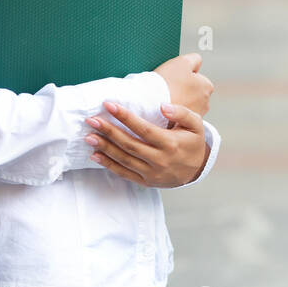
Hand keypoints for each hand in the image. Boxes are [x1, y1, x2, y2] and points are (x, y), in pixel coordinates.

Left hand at [85, 101, 209, 187]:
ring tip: (89, 137)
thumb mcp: (196, 124)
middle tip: (91, 120)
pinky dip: (108, 165)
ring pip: (124, 160)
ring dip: (105, 148)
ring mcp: (152, 172)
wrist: (198, 170)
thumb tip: (162, 107)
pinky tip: (96, 155)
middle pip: (129, 144)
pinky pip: (124, 173)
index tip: (109, 105)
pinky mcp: (145, 181)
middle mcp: (160, 159)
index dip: (125, 117)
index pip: (144, 129)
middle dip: (109, 131)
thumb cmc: (193, 142)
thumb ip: (181, 113)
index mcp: (171, 143)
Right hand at [155, 52, 212, 115]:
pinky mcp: (182, 125)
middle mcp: (205, 103)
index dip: (183, 75)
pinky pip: (177, 116)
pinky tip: (163, 108)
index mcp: (207, 87)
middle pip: (191, 91)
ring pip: (184, 103)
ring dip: (177, 101)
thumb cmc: (167, 83)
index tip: (174, 77)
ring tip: (165, 98)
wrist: (149, 104)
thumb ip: (194, 59)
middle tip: (169, 87)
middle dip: (182, 90)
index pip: (196, 76)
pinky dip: (171, 113)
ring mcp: (193, 115)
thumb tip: (197, 61)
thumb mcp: (182, 61)